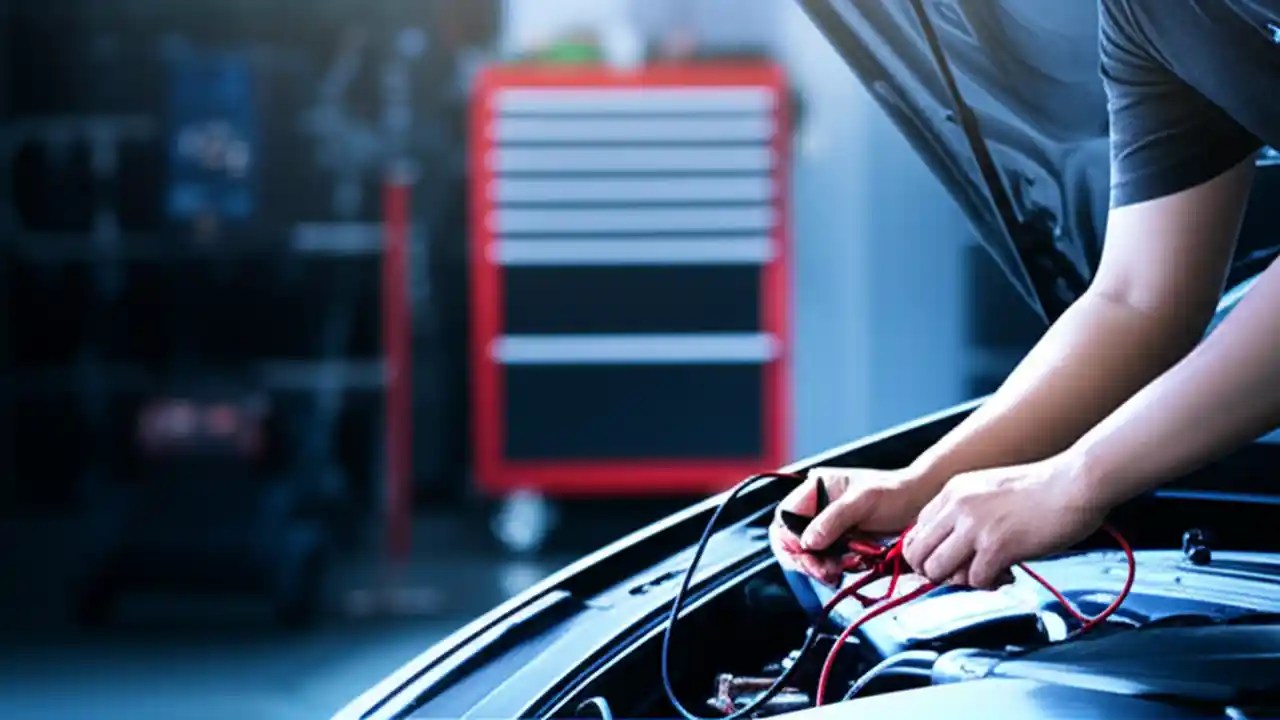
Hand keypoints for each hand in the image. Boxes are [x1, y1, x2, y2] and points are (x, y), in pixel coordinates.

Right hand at [770, 466, 943, 585]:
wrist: (921, 504)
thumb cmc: (895, 493)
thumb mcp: (863, 501)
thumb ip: (833, 519)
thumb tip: (808, 542)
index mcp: (815, 489)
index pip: (785, 516)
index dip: (790, 538)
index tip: (808, 553)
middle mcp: (816, 508)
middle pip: (791, 539)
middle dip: (805, 559)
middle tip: (824, 572)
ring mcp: (827, 528)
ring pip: (807, 555)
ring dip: (819, 568)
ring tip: (836, 573)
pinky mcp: (839, 544)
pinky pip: (824, 562)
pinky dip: (831, 570)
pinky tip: (843, 571)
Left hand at [901, 457, 1107, 588]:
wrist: (1075, 483)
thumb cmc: (1041, 490)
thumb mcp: (989, 490)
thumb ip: (965, 514)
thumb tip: (952, 552)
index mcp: (952, 491)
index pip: (916, 532)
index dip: (930, 554)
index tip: (952, 561)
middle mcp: (957, 506)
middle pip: (917, 554)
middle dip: (937, 572)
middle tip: (964, 573)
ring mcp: (974, 526)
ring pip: (937, 571)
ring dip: (960, 580)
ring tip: (987, 573)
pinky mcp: (997, 546)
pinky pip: (974, 581)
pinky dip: (990, 584)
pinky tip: (1009, 573)